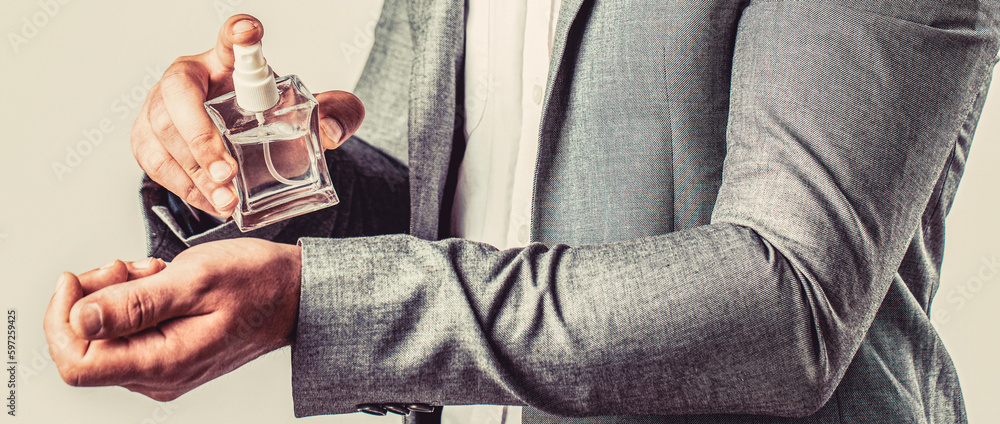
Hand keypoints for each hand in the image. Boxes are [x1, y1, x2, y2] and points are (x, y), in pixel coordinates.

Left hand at [43, 238, 301, 400]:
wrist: (297, 293)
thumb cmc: (259, 282)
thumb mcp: (196, 279)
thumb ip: (135, 302)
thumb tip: (80, 318)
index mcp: (164, 363)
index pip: (77, 363)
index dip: (62, 318)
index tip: (76, 281)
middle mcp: (159, 376)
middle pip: (87, 347)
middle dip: (93, 297)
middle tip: (127, 266)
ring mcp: (164, 367)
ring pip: (107, 335)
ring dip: (116, 294)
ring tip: (153, 270)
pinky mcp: (169, 354)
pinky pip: (129, 331)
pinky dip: (133, 299)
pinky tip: (159, 279)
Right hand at [131, 14, 364, 216]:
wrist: (236, 146)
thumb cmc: (264, 119)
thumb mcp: (307, 115)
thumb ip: (335, 113)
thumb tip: (331, 127)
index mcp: (227, 62)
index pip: (231, 38)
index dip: (238, 34)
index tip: (250, 32)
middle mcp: (188, 77)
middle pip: (179, 92)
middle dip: (202, 136)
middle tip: (229, 171)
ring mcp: (160, 106)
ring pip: (162, 132)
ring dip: (194, 171)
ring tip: (226, 198)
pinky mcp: (148, 139)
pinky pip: (155, 163)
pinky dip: (184, 188)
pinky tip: (213, 203)